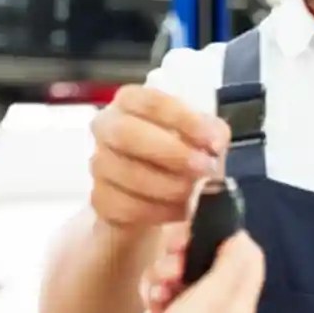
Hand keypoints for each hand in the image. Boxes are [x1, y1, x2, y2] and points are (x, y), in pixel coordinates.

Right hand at [89, 85, 229, 229]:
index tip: (213, 141)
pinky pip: (125, 207)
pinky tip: (178, 210)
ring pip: (127, 174)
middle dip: (170, 152)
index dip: (184, 120)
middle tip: (202, 168)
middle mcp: (107, 127)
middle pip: (127, 133)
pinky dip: (158, 211)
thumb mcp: (201, 136)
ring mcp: (99, 163)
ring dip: (168, 186)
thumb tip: (214, 144)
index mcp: (131, 101)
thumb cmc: (180, 153)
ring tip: (193, 192)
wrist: (156, 194)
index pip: (150, 101)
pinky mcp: (100, 199)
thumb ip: (211, 132)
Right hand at [121, 232, 265, 312]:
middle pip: (210, 261)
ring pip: (182, 276)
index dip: (227, 237)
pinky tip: (149, 303)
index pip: (248, 256)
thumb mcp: (212, 298)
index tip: (201, 232)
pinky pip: (163, 295)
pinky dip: (155, 293)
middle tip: (173, 263)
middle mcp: (221, 310)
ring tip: (159, 289)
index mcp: (240, 303)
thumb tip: (240, 237)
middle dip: (186, 253)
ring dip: (166, 273)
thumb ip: (230, 264)